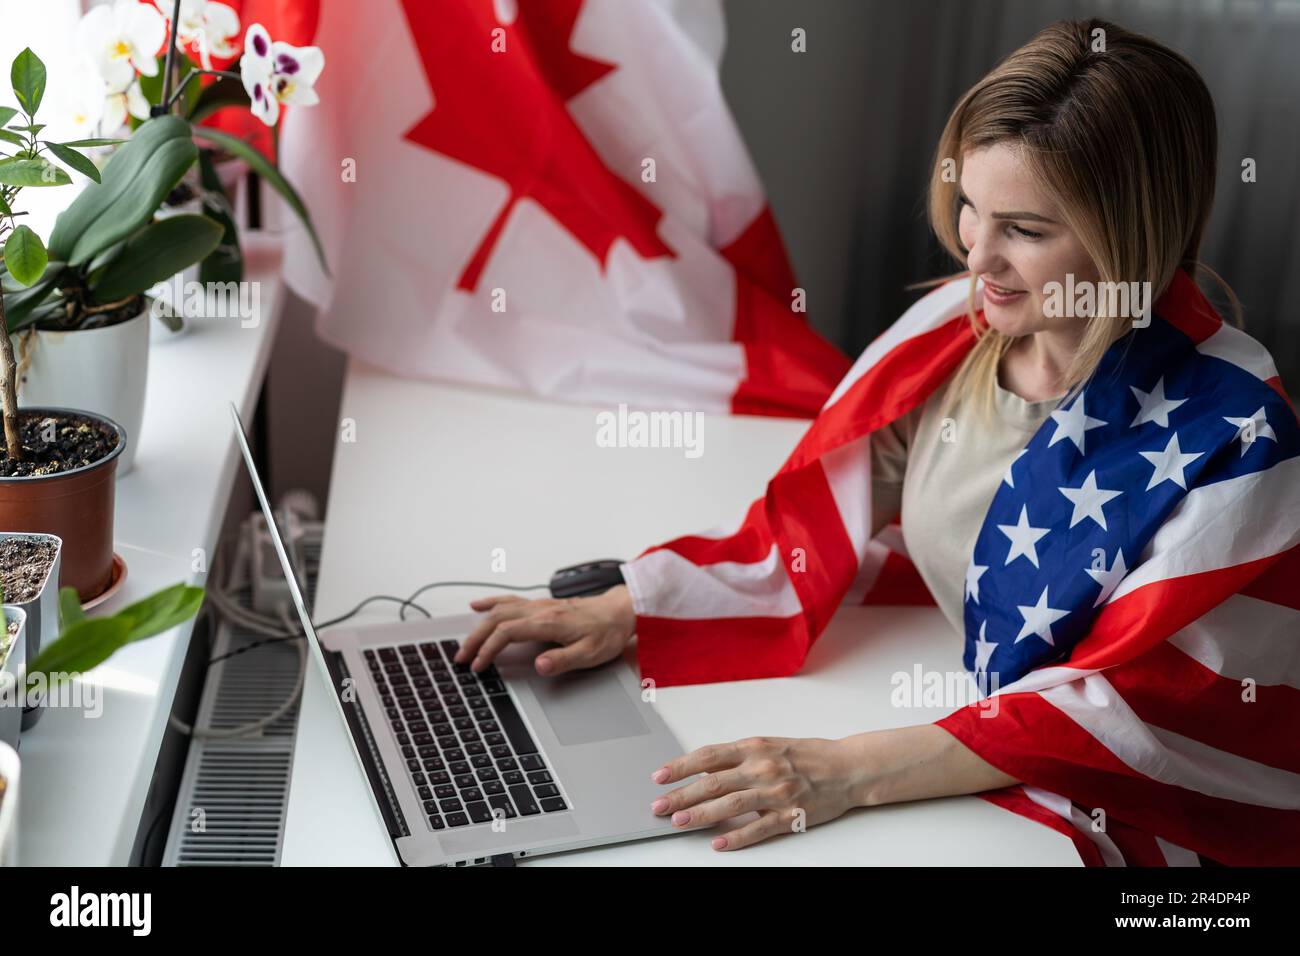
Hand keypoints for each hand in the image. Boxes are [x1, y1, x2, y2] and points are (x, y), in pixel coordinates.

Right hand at [456, 585, 635, 675]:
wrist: (620, 611)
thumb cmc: (606, 632)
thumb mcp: (590, 653)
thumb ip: (563, 660)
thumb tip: (539, 665)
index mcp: (549, 622)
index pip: (507, 632)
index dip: (489, 649)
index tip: (479, 665)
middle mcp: (540, 610)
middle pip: (497, 619)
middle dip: (476, 639)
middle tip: (462, 658)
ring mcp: (540, 605)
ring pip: (500, 609)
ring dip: (479, 626)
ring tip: (464, 642)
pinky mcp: (541, 605)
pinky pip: (510, 600)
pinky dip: (491, 603)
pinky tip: (478, 606)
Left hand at [649, 735, 871, 850]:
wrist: (847, 767)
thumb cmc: (807, 755)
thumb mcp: (769, 746)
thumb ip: (738, 757)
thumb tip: (703, 769)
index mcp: (755, 747)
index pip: (709, 756)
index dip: (681, 766)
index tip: (660, 776)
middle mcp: (763, 767)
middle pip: (714, 782)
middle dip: (682, 795)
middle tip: (659, 806)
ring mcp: (777, 792)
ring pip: (731, 804)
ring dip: (701, 814)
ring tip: (679, 822)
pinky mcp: (790, 814)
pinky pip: (759, 828)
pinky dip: (737, 836)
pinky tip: (718, 842)